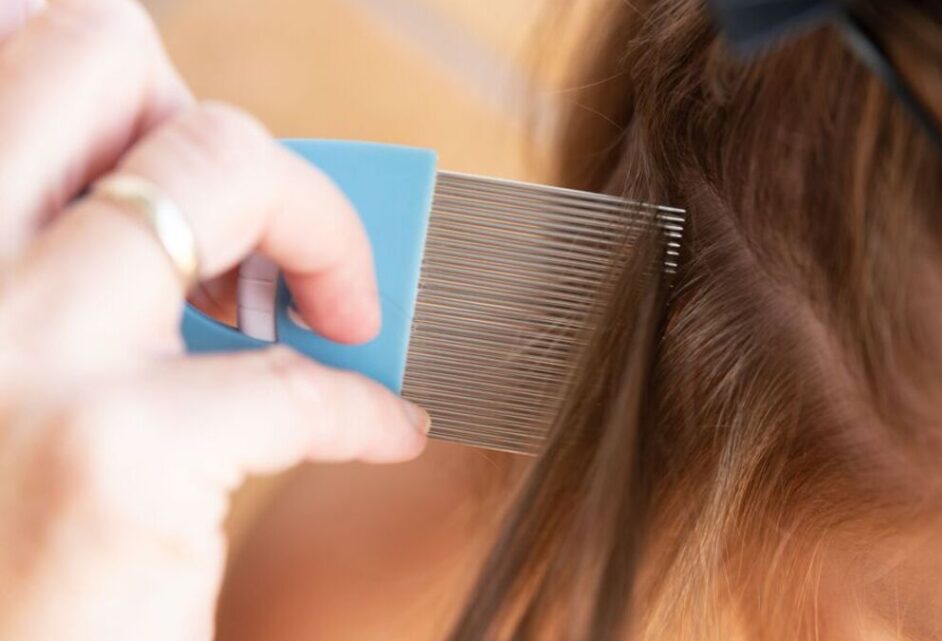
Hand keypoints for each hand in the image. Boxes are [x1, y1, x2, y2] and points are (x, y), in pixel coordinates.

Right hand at [0, 1, 428, 639]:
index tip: (185, 177)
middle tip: (265, 237)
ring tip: (342, 312)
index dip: (126, 101)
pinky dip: (368, 404)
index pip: (13, 54)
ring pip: (225, 161)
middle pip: (100, 55)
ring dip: (323, 228)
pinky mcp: (111, 465)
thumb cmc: (4, 547)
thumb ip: (59, 271)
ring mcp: (8, 358)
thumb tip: (193, 193)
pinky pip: (304, 372)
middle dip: (221, 132)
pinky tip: (382, 433)